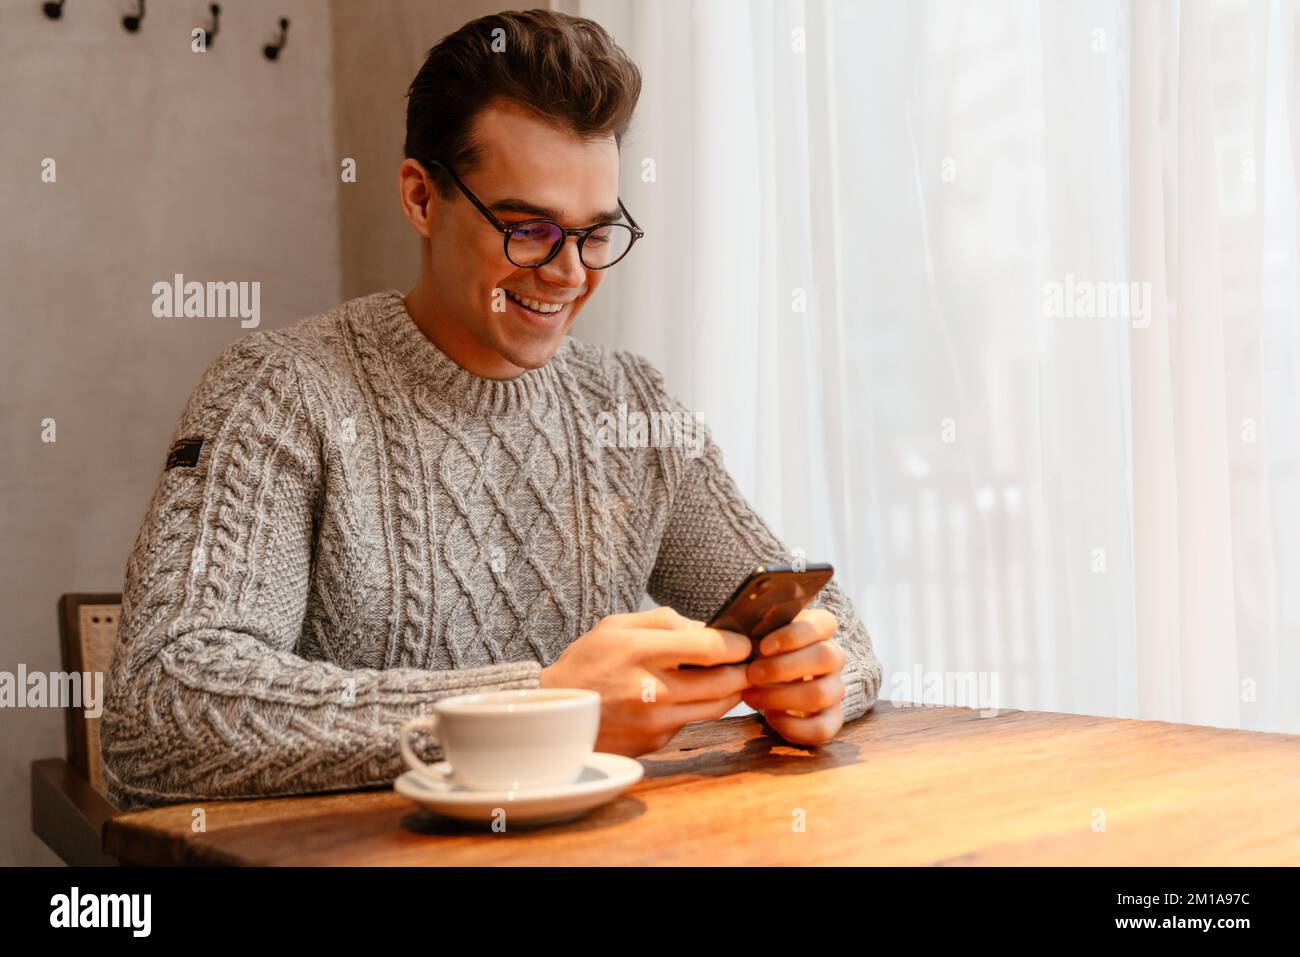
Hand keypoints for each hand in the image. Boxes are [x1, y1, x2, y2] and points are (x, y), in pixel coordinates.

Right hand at [540, 606, 750, 756]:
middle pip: (725, 682)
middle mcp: (653, 689)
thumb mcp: (616, 626)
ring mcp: (656, 721)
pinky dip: (698, 708)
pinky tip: (687, 696)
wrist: (556, 713)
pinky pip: (692, 721)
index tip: (743, 642)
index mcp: (643, 652)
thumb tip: (705, 627)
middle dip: (744, 670)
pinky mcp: (656, 742)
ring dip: (730, 692)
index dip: (738, 644)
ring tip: (726, 678)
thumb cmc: (587, 663)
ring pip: (717, 707)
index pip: (711, 647)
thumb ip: (664, 620)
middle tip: (745, 662)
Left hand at [742, 608, 845, 745]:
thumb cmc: (762, 655)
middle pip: (826, 657)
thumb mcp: (759, 637)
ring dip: (781, 697)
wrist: (771, 686)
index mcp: (821, 631)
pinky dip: (791, 725)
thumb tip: (738, 637)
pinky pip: (821, 728)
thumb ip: (756, 633)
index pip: (825, 623)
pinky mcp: (832, 719)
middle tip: (752, 674)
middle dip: (783, 668)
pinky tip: (770, 717)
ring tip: (751, 696)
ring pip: (821, 693)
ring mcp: (835, 689)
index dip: (795, 634)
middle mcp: (834, 658)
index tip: (763, 646)